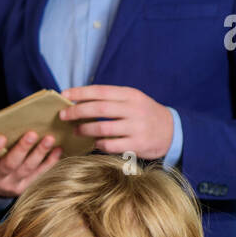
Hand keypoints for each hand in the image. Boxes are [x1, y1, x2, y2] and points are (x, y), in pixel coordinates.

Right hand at [0, 130, 62, 198]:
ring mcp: (15, 182)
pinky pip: (41, 173)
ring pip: (29, 169)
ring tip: (49, 138)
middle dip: (22, 149)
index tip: (0, 137)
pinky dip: (50, 162)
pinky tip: (58, 150)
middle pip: (11, 164)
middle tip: (32, 133)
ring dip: (40, 153)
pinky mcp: (29, 184)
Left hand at [59, 85, 173, 160]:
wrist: (172, 131)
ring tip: (75, 130)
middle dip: (77, 111)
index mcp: (130, 95)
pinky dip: (99, 144)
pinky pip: (111, 145)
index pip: (101, 91)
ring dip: (85, 129)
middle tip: (63, 115)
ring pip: (103, 128)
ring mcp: (136, 127)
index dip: (80, 92)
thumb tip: (78, 100)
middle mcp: (133, 109)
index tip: (64, 94)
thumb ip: (111, 99)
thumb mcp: (132, 100)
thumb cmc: (144, 114)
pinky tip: (94, 142)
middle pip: (99, 109)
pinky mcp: (137, 144)